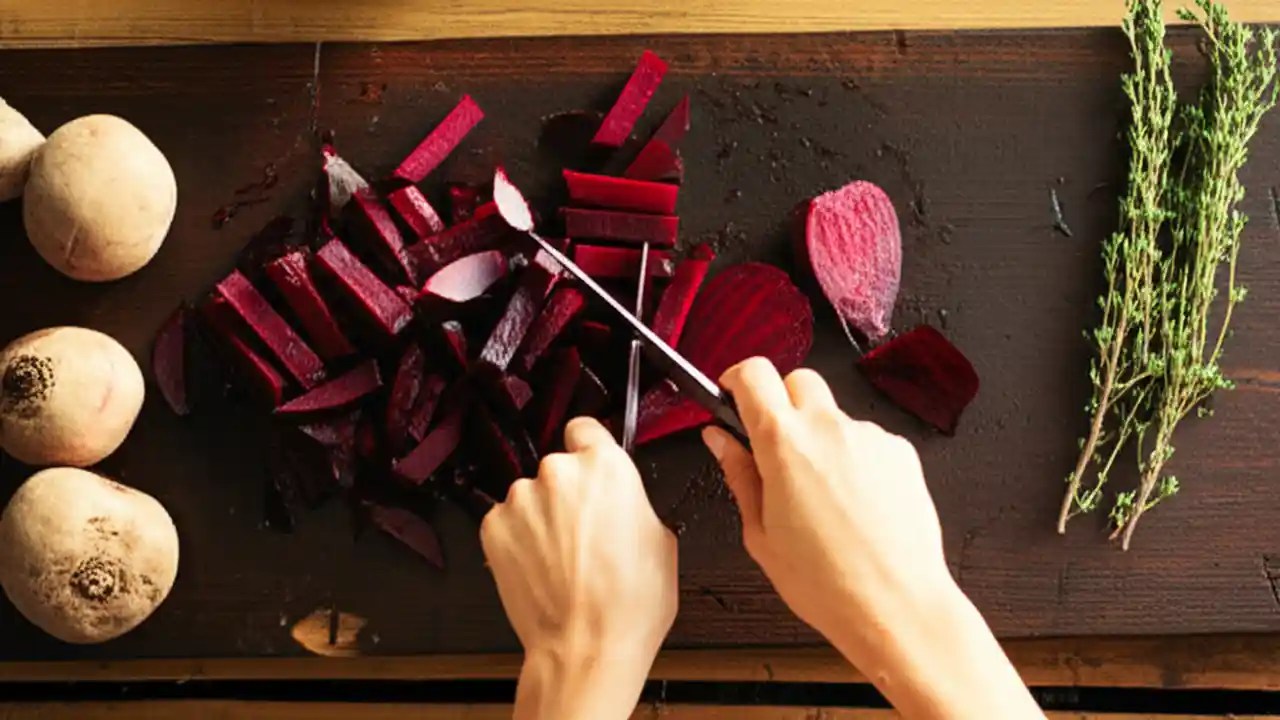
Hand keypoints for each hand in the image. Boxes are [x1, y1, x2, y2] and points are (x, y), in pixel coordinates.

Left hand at [481, 417, 676, 719]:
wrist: (586, 647)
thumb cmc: (630, 604)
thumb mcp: (661, 541)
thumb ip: (634, 503)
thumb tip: (621, 502)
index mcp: (606, 466)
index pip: (584, 428)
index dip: (588, 449)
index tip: (588, 463)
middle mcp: (558, 472)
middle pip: (558, 468)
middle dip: (568, 494)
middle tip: (585, 532)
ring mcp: (521, 499)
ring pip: (531, 497)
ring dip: (542, 518)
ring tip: (562, 560)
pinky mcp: (493, 527)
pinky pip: (506, 522)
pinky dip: (518, 540)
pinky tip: (539, 568)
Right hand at [704, 359, 1042, 719]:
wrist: (897, 605)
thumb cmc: (827, 583)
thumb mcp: (761, 535)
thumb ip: (739, 475)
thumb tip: (720, 440)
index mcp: (784, 444)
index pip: (754, 374)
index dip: (738, 379)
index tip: (733, 395)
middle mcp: (829, 429)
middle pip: (798, 381)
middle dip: (782, 403)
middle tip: (776, 449)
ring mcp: (870, 437)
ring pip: (835, 415)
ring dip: (822, 439)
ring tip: (823, 499)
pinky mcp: (902, 452)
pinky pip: (867, 440)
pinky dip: (856, 460)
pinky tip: (856, 506)